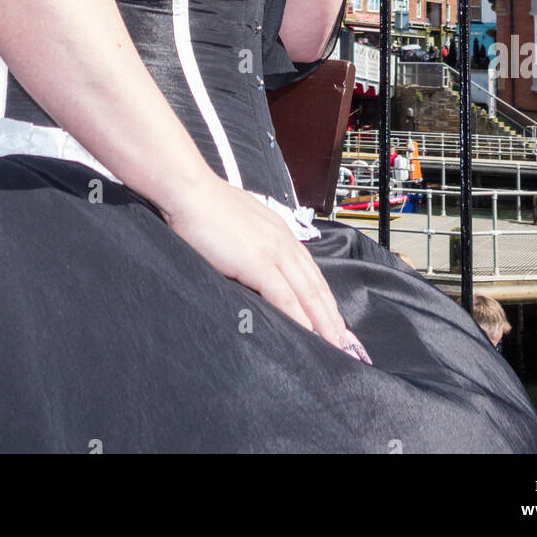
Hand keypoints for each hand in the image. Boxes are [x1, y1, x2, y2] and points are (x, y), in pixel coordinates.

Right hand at [164, 176, 371, 363]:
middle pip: (315, 285)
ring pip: (307, 292)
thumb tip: (252, 262)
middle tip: (346, 343)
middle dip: (332, 316)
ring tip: (335, 344)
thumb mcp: (240, 225)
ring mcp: (272, 251)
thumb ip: (252, 243)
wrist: (190, 192)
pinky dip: (299, 316)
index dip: (324, 298)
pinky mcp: (256, 262)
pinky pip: (284, 295)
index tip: (334, 319)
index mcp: (280, 232)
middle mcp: (283, 241)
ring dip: (323, 321)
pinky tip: (309, 333)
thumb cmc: (206, 207)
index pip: (310, 271)